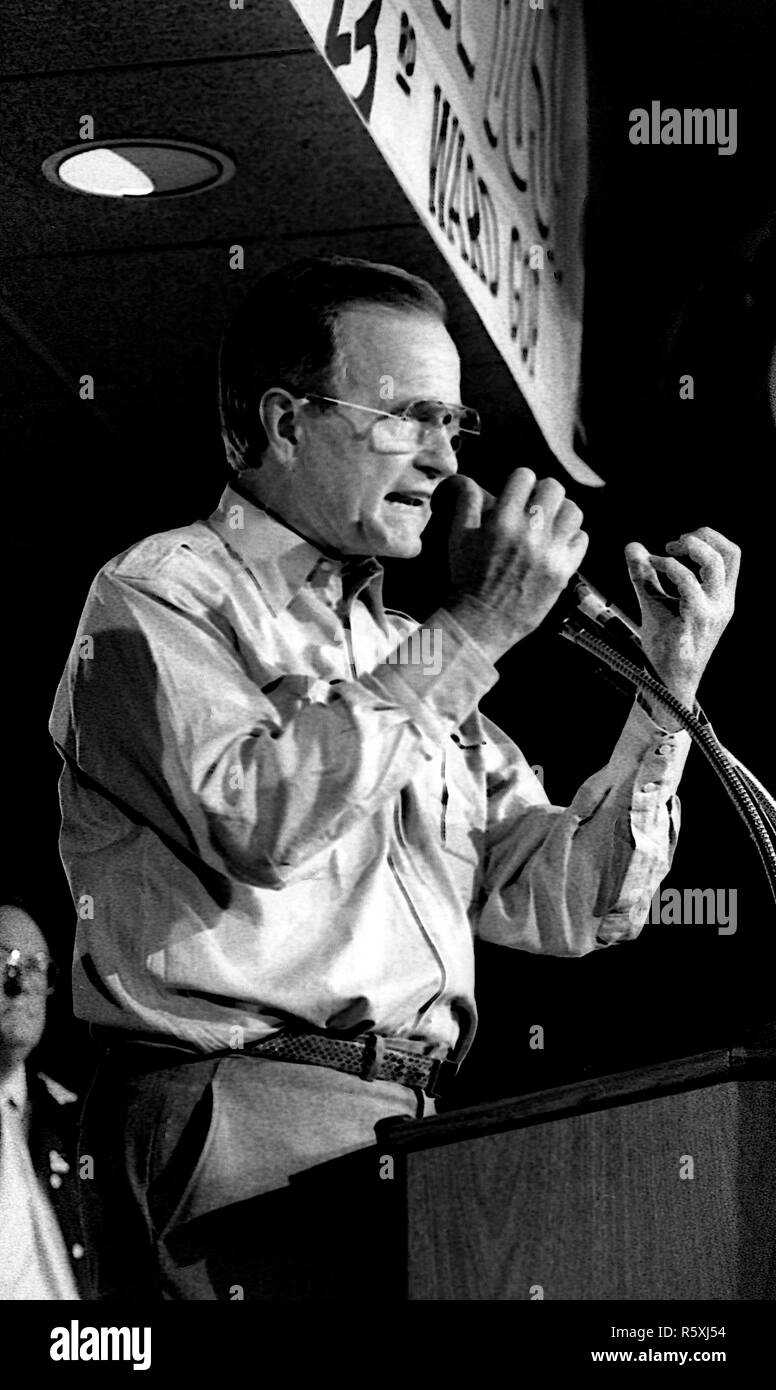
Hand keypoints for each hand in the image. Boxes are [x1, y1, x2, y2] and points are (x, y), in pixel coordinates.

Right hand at [442, 468, 588, 662]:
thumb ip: (465, 502)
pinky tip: (556, 543)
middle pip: (554, 488)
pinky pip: (581, 539)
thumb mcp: (457, 536)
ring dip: (560, 511)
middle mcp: (530, 534)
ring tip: (549, 521)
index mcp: (502, 521)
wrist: (482, 621)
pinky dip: (571, 536)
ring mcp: (551, 553)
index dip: (519, 481)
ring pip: (573, 510)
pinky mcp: (564, 571)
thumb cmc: (467, 578)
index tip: (515, 493)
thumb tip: (463, 478)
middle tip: (534, 504)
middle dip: (542, 491)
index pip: (524, 476)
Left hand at [624, 527, 739, 714]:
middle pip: (727, 554)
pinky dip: (670, 569)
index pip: (731, 555)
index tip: (679, 543)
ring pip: (712, 565)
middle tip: (672, 545)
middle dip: (699, 538)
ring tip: (660, 556)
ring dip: (686, 551)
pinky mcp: (695, 621)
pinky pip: (688, 586)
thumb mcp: (656, 601)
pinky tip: (652, 567)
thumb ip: (646, 575)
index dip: (708, 538)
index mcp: (720, 597)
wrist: (669, 680)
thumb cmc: (667, 643)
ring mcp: (711, 611)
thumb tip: (633, 546)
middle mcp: (721, 602)